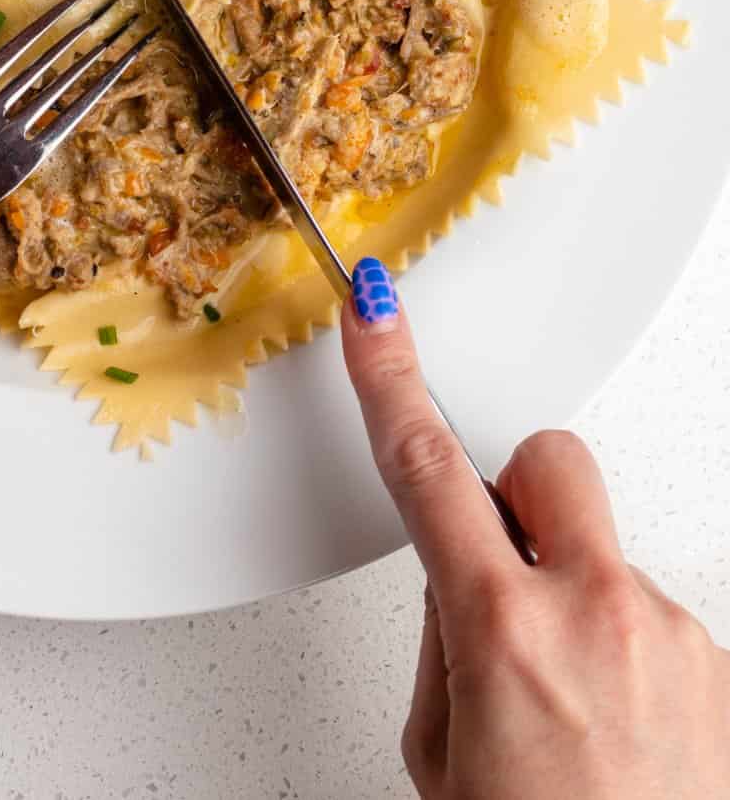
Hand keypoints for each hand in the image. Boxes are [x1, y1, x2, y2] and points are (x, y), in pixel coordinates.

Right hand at [343, 256, 729, 799]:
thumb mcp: (442, 755)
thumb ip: (448, 640)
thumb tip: (464, 582)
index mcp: (506, 631)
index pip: (427, 468)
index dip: (390, 377)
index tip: (375, 315)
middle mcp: (598, 613)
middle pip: (550, 462)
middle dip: (515, 492)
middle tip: (499, 565)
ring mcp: (670, 635)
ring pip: (599, 552)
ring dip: (569, 597)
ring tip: (566, 704)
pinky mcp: (715, 662)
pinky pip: (645, 611)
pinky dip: (617, 648)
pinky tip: (610, 725)